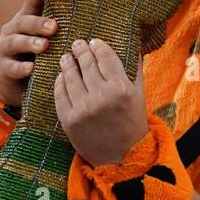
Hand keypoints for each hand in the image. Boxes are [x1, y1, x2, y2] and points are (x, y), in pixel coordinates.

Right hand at [0, 0, 56, 108]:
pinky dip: (22, 68)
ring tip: (44, 46)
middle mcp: (11, 32)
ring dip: (30, 43)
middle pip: (23, 23)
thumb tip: (84, 8)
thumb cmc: (37, 57)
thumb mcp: (45, 39)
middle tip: (54, 27)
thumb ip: (57, 25)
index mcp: (24, 21)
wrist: (17, 86)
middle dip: (38, 23)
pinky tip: (32, 69)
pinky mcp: (3, 69)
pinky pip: (12, 68)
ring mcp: (5, 50)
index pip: (31, 3)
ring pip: (15, 43)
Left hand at [55, 38, 148, 166]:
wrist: (123, 158)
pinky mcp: (69, 121)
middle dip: (81, 50)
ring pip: (71, 77)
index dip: (98, 46)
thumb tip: (132, 44)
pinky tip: (61, 76)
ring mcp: (83, 109)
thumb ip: (135, 69)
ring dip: (67, 63)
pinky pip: (60, 95)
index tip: (94, 41)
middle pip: (87, 64)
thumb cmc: (133, 123)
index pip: (105, 57)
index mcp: (121, 88)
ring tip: (66, 57)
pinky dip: (59, 83)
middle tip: (77, 43)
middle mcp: (101, 97)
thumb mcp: (139, 95)